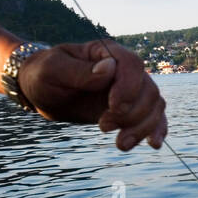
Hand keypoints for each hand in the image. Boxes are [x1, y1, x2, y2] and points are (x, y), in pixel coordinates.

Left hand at [18, 41, 167, 150]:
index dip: (128, 87)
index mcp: (106, 52)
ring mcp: (129, 90)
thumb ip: (79, 71)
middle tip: (103, 127)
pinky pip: (153, 117)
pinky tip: (153, 144)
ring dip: (143, 127)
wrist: (41, 91)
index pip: (132, 64)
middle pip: (147, 89)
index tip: (112, 107)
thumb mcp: (52, 71)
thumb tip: (109, 69)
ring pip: (154, 105)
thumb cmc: (43, 75)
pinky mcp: (129, 109)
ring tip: (121, 144)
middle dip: (132, 113)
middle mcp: (123, 70)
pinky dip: (157, 130)